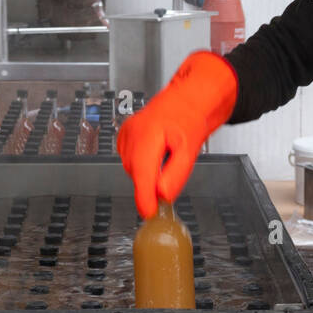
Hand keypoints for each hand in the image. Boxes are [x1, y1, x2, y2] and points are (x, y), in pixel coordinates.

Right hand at [117, 51, 237, 218]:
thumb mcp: (190, 150)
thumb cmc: (188, 119)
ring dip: (147, 173)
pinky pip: (130, 161)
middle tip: (170, 176)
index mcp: (149, 134)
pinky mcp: (122, 136)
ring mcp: (125, 134)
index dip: (144, 196)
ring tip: (165, 157)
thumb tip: (163, 195)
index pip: (142, 172)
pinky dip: (142, 164)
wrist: (184, 100)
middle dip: (151, 183)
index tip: (149, 212)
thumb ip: (176, 174)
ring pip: (132, 169)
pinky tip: (155, 153)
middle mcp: (132, 133)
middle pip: (137, 174)